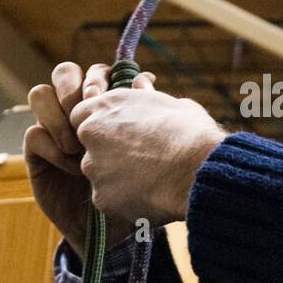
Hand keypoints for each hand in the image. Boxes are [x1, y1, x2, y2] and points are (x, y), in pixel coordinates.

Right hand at [23, 62, 154, 253]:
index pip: (96, 72)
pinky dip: (53, 147)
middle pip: (64, 73)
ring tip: (78, 145)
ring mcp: (56, 131)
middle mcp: (78, 114)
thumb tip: (145, 80)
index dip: (101, 77)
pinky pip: (34, 135)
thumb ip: (146, 116)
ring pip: (40, 95)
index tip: (117, 94)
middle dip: (72, 86)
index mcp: (107, 106)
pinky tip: (74, 167)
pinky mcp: (38, 155)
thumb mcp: (151, 153)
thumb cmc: (138, 188)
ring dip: (58, 116)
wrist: (115, 230)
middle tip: (88, 110)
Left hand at [69, 75, 225, 230]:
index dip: (102, 126)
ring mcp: (94, 168)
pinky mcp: (101, 197)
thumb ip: (146, 95)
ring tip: (151, 178)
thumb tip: (141, 82)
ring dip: (118, 178)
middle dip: (108, 153)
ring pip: (100, 175)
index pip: (82, 115)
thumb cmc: (191, 132)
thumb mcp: (171, 103)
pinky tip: (151, 195)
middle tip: (140, 159)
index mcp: (105, 106)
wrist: (200, 169)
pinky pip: (110, 200)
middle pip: (89, 147)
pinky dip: (125, 200)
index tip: (121, 133)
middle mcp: (92, 134)